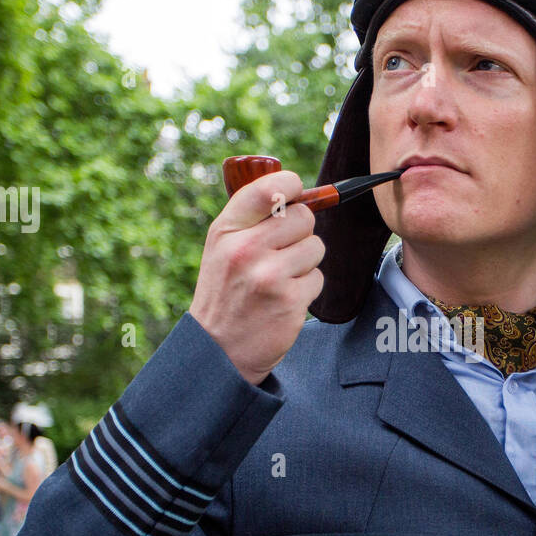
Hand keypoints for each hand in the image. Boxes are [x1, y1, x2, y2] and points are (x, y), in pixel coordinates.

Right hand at [189, 169, 324, 386]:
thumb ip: (252, 218)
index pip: (271, 188)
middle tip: (281, 252)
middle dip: (300, 233)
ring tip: (278, 279)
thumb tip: (298, 192)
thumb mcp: (222, 248)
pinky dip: (306, 289)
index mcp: (226, 230)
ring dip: (304, 263)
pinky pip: (318, 278)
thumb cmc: (225, 292)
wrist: (217, 349)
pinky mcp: (290, 300)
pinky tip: (283, 299)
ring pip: (315, 247)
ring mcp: (269, 276)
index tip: (294, 194)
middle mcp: (246, 249)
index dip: (291, 186)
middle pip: (304, 217)